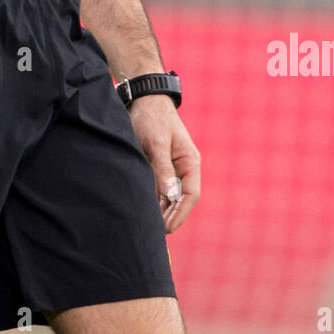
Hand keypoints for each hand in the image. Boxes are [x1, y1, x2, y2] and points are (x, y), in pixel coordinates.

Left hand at [127, 96, 200, 234]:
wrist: (142, 99)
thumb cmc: (152, 117)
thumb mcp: (157, 142)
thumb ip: (162, 168)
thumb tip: (170, 195)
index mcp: (190, 162)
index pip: (190, 195)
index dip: (181, 213)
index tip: (168, 228)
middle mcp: (183, 167)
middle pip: (180, 199)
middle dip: (170, 216)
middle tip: (155, 233)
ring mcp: (171, 167)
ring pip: (169, 196)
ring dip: (161, 210)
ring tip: (149, 227)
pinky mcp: (158, 166)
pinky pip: (159, 188)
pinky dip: (154, 200)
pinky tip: (144, 210)